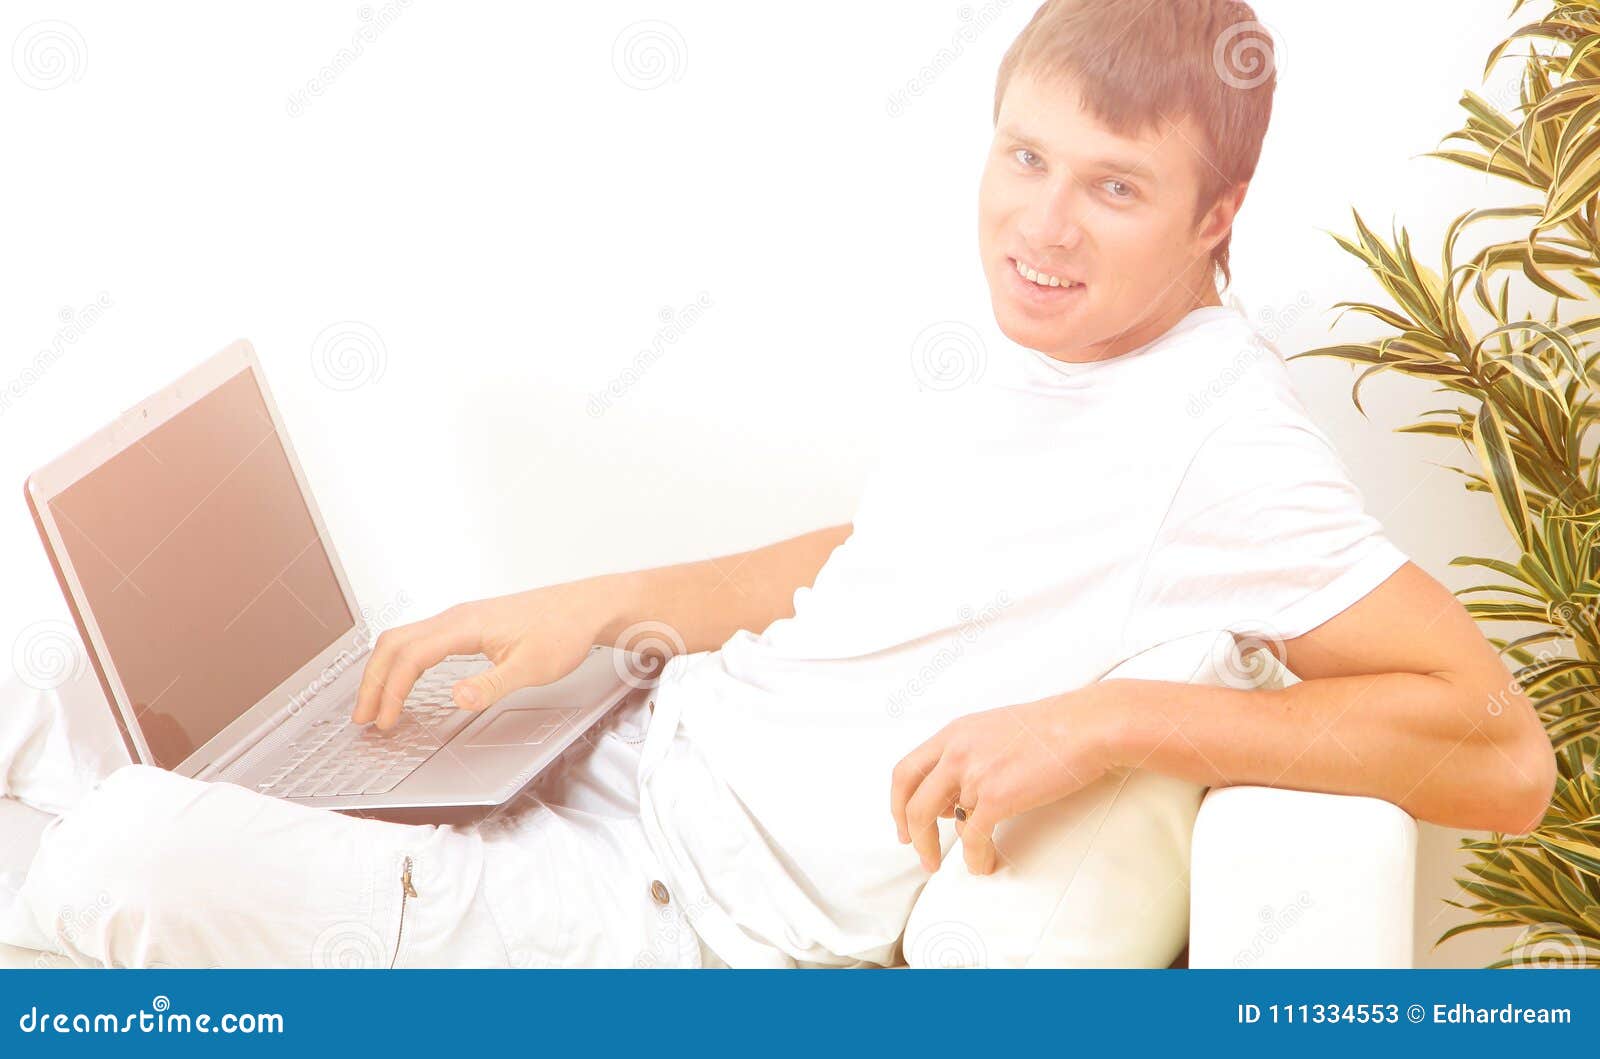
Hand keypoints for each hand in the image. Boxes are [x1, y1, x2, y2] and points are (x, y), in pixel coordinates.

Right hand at [352, 582, 607, 728]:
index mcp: (465, 625)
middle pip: (394, 644)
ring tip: (374, 704)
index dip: (391, 691)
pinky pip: (419, 641)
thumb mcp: (532, 667)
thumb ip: (492, 685)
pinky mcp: (468, 625)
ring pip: (403, 640)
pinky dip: (401, 664)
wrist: (585, 608)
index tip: (385, 720)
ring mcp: (460, 619)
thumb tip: (457, 698)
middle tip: (362, 717)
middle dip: (372, 681)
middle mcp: (456, 617)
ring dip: (383, 671)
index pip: (410, 656)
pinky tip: (403, 683)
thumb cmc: (563, 630)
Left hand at [888, 686, 1120, 874]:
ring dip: (934, 848)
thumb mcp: (996, 730)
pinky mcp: (996, 797)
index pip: (907, 769)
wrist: (1085, 727)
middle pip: (910, 798)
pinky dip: (973, 857)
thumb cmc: (1053, 728)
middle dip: (909, 830)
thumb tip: (958, 797)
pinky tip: (981, 864)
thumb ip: (970, 757)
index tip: (903, 821)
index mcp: (955, 732)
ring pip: (935, 820)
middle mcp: (956, 751)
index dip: (898, 801)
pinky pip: (972, 838)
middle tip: (915, 849)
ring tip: (941, 863)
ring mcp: (974, 774)